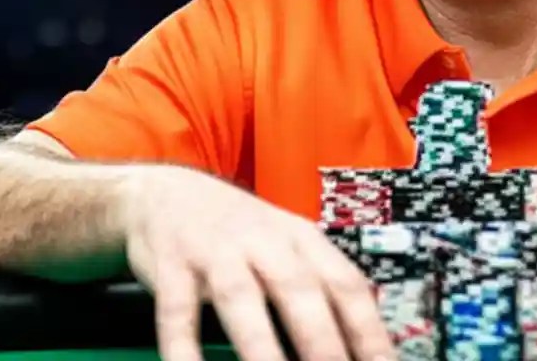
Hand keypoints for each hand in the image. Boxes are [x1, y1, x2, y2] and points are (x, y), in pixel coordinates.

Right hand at [122, 166, 395, 360]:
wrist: (168, 192)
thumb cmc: (240, 234)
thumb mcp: (286, 248)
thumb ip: (317, 293)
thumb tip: (357, 348)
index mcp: (303, 240)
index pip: (346, 285)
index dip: (368, 330)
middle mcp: (265, 242)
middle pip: (300, 291)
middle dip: (322, 343)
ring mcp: (217, 252)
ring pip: (242, 300)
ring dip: (261, 349)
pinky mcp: (172, 266)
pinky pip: (177, 312)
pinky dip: (184, 348)